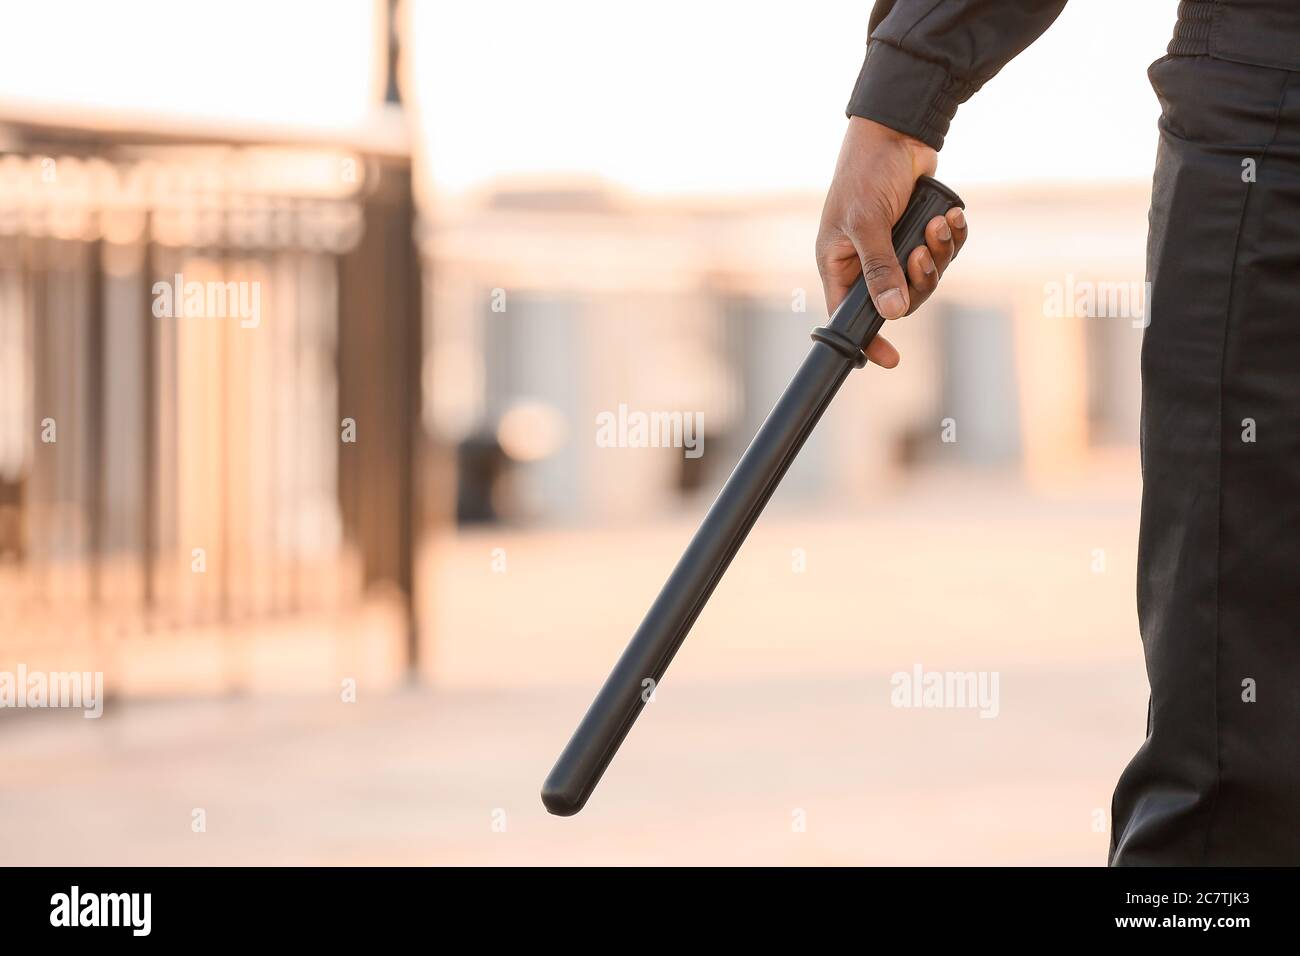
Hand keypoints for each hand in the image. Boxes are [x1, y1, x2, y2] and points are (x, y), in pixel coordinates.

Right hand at [815, 117, 967, 367]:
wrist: (896, 131)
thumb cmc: (866, 173)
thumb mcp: (867, 223)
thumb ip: (879, 268)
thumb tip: (892, 311)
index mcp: (839, 263)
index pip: (848, 315)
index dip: (867, 339)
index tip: (889, 360)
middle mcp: (866, 260)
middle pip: (899, 298)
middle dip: (920, 279)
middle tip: (923, 254)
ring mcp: (895, 246)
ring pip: (925, 275)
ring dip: (939, 253)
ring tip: (939, 224)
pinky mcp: (920, 229)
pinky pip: (943, 251)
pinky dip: (951, 237)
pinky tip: (951, 216)